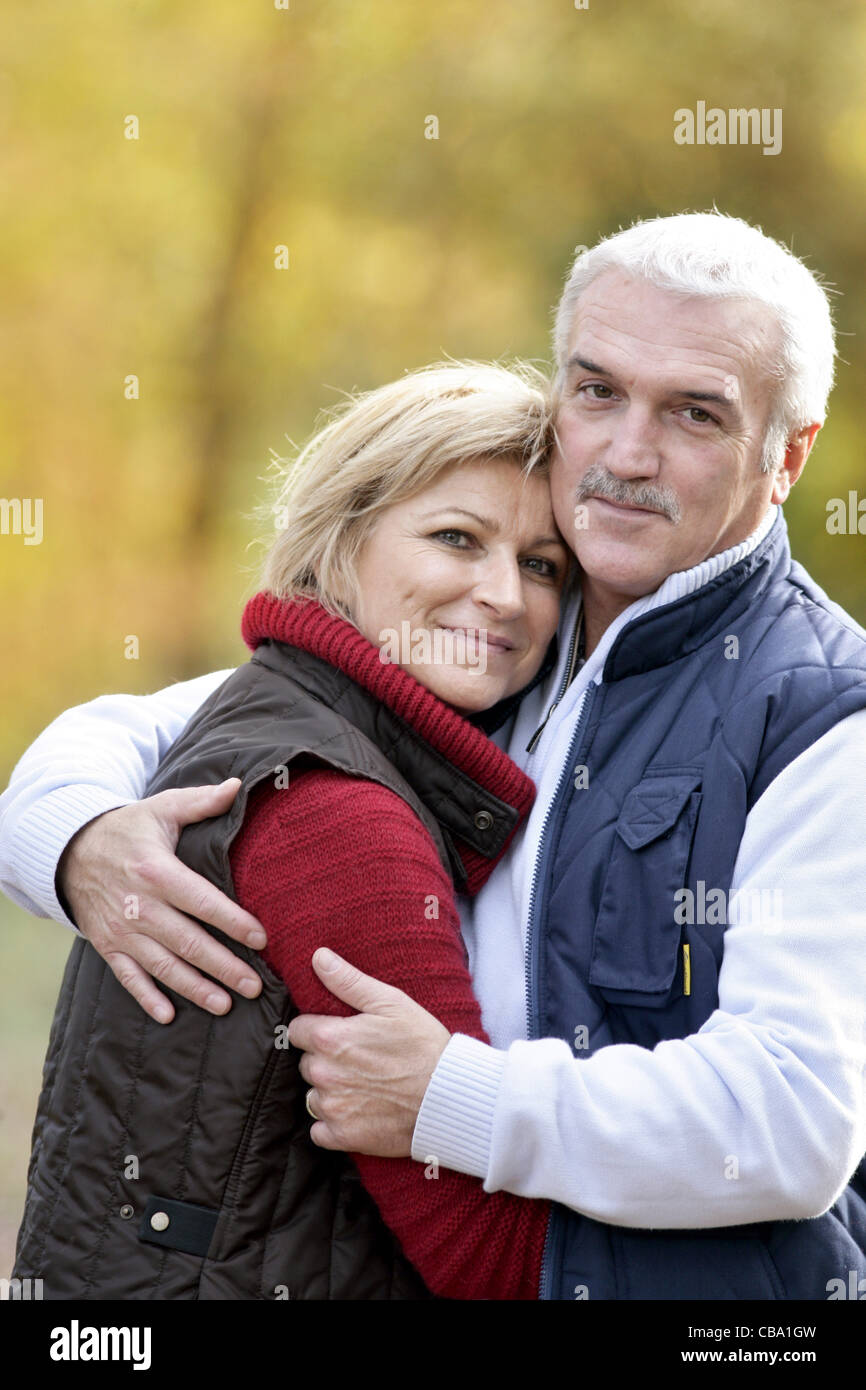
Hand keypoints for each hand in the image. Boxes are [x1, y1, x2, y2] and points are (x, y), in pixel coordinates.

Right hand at [58, 779, 267, 1024]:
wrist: (72, 849)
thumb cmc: (129, 828)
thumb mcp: (162, 808)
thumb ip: (202, 801)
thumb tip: (237, 786)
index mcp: (156, 871)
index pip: (202, 902)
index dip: (232, 922)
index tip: (261, 939)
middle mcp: (139, 905)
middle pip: (188, 942)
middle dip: (223, 966)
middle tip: (255, 986)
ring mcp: (121, 930)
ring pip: (163, 966)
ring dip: (194, 988)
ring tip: (225, 1005)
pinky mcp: (108, 945)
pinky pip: (128, 977)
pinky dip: (147, 997)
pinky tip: (168, 1016)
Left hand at [288, 948, 450, 1156]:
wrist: (450, 1097)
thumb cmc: (423, 1045)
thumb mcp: (390, 1003)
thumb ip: (348, 981)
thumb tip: (318, 957)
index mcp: (330, 1038)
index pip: (298, 1030)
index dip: (317, 1029)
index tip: (339, 1033)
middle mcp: (324, 1074)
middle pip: (305, 1063)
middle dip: (324, 1059)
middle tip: (358, 1059)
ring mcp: (332, 1108)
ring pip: (313, 1094)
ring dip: (330, 1091)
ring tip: (363, 1085)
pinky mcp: (342, 1136)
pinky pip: (319, 1129)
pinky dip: (333, 1123)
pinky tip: (358, 1111)